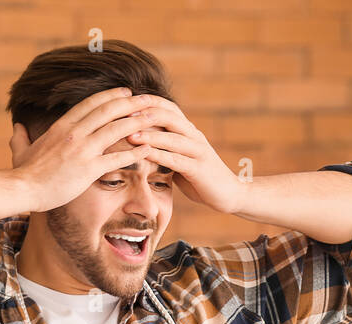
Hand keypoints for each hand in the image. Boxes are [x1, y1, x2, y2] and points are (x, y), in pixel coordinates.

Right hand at [8, 86, 158, 210]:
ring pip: (115, 130)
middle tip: (147, 99)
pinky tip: (148, 149)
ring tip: (153, 118)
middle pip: (107, 111)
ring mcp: (82, 150)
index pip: (90, 104)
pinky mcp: (88, 169)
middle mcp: (74, 133)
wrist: (23, 189)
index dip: (110, 96)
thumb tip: (17, 126)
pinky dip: (134, 153)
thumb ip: (20, 136)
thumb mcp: (20, 149)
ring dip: (137, 122)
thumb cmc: (23, 173)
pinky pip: (117, 159)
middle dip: (130, 103)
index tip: (125, 92)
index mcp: (61, 126)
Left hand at [118, 95, 247, 214]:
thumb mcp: (180, 159)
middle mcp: (194, 136)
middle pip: (169, 115)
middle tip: (121, 112)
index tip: (124, 101)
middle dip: (145, 112)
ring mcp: (198, 151)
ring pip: (172, 136)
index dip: (147, 102)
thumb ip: (165, 149)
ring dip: (149, 133)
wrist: (230, 194)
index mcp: (189, 131)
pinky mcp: (199, 169)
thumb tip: (137, 143)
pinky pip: (176, 159)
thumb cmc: (200, 178)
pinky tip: (144, 154)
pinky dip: (159, 155)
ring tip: (128, 132)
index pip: (167, 107)